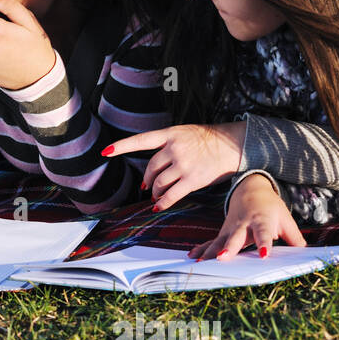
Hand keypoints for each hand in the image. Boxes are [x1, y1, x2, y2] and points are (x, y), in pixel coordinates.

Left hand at [105, 122, 246, 209]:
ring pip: (159, 182)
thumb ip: (168, 144)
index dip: (121, 146)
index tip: (105, 152)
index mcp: (170, 134)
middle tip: (147, 186)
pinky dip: (163, 202)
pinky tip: (158, 206)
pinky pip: (172, 194)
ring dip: (155, 191)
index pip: (141, 140)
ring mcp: (183, 164)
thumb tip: (155, 167)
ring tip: (156, 195)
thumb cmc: (208, 139)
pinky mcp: (193, 179)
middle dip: (147, 179)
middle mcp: (174, 148)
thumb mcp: (185, 133)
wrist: (233, 145)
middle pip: (151, 167)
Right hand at [188, 173, 304, 259]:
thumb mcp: (286, 219)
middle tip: (223, 258)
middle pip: (236, 237)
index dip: (264, 243)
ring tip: (200, 263)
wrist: (251, 189)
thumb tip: (304, 256)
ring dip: (210, 252)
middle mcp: (243, 224)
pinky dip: (201, 249)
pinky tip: (191, 257)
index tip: (264, 255)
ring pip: (219, 241)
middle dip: (229, 248)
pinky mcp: (222, 232)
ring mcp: (230, 229)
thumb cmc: (271, 208)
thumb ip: (295, 238)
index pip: (263, 232)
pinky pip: (210, 242)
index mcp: (262, 220)